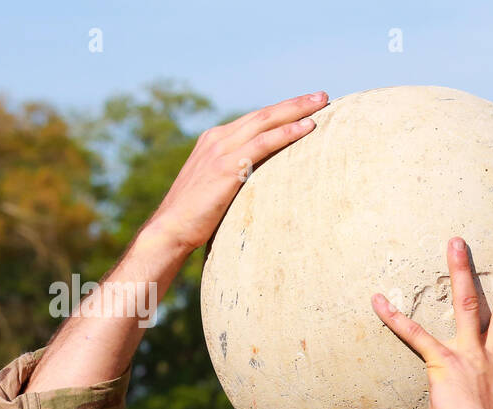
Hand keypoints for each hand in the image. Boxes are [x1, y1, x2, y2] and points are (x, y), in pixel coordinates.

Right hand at [146, 91, 327, 252]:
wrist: (170, 229)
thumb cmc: (196, 216)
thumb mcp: (217, 187)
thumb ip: (236, 177)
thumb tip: (259, 184)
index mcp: (215, 141)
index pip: (254, 121)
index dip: (281, 112)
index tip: (306, 106)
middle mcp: (218, 139)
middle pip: (264, 115)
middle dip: (295, 104)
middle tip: (322, 96)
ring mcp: (221, 151)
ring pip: (266, 123)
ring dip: (296, 111)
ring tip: (322, 104)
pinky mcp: (227, 167)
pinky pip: (263, 144)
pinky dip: (286, 133)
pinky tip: (306, 128)